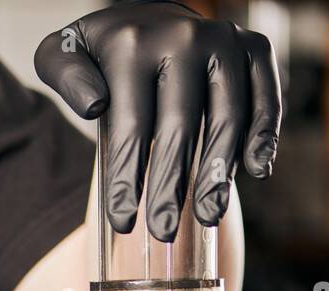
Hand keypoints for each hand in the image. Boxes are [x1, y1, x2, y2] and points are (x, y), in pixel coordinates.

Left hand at [35, 0, 281, 240]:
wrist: (148, 16)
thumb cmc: (103, 51)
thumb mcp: (62, 53)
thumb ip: (64, 75)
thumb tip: (94, 105)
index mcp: (132, 44)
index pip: (129, 125)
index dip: (126, 178)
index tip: (123, 220)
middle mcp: (183, 37)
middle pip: (179, 127)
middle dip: (170, 187)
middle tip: (163, 231)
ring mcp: (223, 41)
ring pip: (226, 118)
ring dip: (219, 174)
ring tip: (208, 216)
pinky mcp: (255, 47)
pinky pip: (266, 97)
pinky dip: (265, 135)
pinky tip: (256, 172)